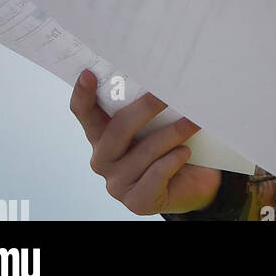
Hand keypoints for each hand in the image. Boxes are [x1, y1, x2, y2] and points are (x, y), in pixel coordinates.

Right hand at [70, 70, 222, 215]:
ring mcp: (117, 184)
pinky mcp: (136, 202)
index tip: (88, 74)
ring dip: (173, 133)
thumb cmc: (170, 146)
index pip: (85, 113)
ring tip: (193, 122)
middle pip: (118, 129)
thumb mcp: (157, 122)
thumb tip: (165, 78)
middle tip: (170, 93)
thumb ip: (150, 106)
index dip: (83, 94)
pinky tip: (184, 152)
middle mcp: (103, 159)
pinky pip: (156, 173)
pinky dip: (174, 159)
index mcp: (102, 135)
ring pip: (145, 151)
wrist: (191, 184)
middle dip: (146, 108)